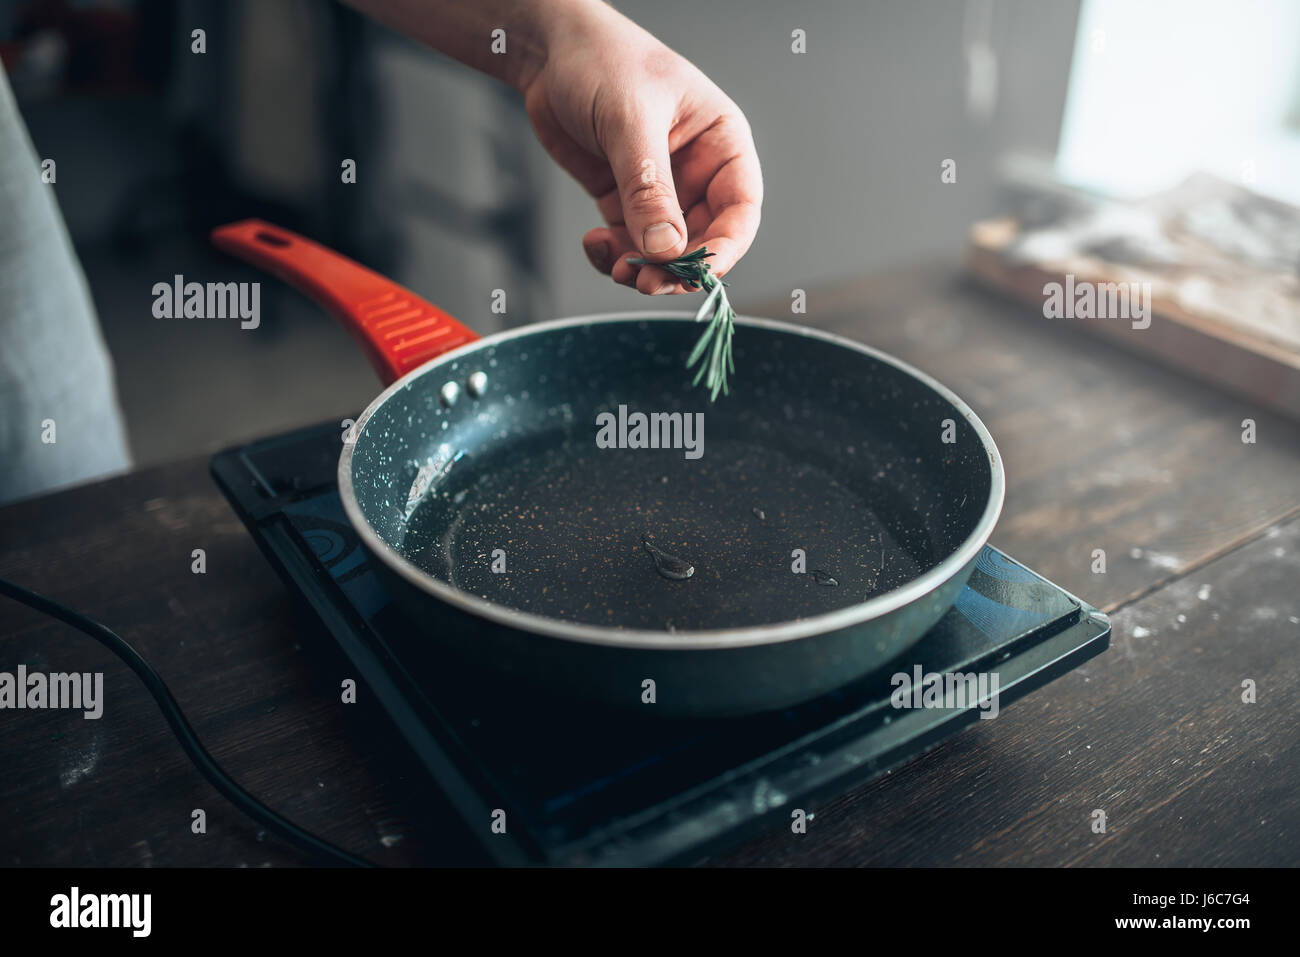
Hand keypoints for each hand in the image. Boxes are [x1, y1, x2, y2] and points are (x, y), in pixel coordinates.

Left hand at [520, 4, 762, 294]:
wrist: (548, 51)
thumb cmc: (601, 60)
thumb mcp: (629, 121)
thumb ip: (648, 188)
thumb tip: (666, 247)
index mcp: (720, 142)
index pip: (740, 208)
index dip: (725, 247)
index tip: (697, 272)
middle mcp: (696, 170)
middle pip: (703, 238)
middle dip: (675, 266)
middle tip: (645, 280)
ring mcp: (660, 188)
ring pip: (665, 249)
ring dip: (643, 268)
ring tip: (616, 267)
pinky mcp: (625, 199)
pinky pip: (630, 243)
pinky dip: (615, 255)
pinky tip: (595, 245)